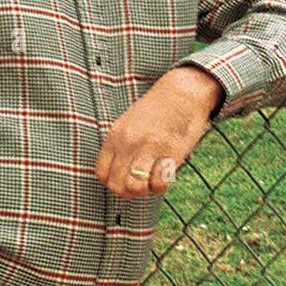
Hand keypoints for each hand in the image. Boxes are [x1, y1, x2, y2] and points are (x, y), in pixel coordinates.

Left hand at [96, 65, 223, 197]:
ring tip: (152, 182)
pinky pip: (159, 184)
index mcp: (115, 135)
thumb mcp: (128, 123)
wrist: (182, 93)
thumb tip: (118, 175)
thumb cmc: (155, 110)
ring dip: (144, 191)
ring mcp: (150, 148)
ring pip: (135, 187)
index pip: (102, 174)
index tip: (124, 180)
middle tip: (140, 186)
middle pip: (117, 185)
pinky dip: (161, 186)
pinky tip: (165, 176)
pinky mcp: (171, 152)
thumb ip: (119, 147)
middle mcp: (130, 142)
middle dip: (128, 192)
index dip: (113, 183)